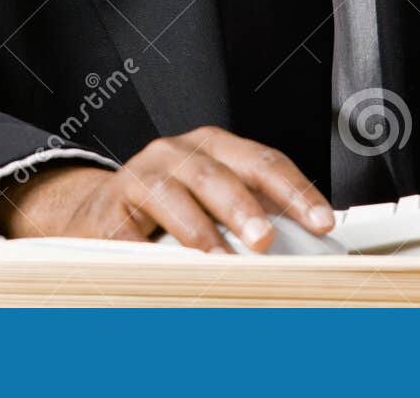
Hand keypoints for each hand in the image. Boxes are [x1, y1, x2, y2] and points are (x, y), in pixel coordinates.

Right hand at [0, 125, 335, 252]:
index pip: (262, 162)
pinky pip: (132, 230)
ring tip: (220, 261)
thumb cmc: (168, 209)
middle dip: (245, 206)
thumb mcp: (214, 204)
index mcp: (214, 148)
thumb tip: (305, 251)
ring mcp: (141, 175)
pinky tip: (167, 271)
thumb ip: (254, 218)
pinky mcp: (110, 207)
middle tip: (266, 239)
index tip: (321, 222)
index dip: (294, 191)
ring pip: (173, 194)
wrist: (98, 211)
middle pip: (217, 173)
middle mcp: (178, 154)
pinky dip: (150, 252)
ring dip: (199, 230)